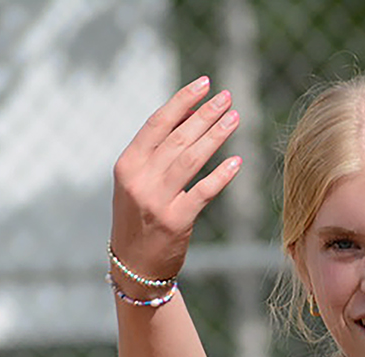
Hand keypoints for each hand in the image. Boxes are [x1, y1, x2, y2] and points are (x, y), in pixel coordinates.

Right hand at [111, 76, 241, 286]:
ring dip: (216, 136)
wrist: (134, 265)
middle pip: (178, 137)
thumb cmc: (138, 217)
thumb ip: (156, 153)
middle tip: (227, 97)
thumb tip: (190, 116)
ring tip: (235, 118)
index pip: (158, 123)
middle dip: (205, 114)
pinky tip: (237, 161)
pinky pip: (204, 192)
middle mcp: (140, 179)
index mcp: (127, 164)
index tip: (204, 84)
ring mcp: (157, 201)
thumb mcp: (135, 182)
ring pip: (192, 159)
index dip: (183, 101)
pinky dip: (221, 176)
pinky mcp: (177, 221)